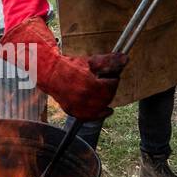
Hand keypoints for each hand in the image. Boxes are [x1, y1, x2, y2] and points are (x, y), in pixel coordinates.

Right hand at [0, 15, 125, 120]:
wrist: (51, 74)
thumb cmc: (70, 66)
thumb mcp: (91, 61)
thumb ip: (109, 61)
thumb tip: (125, 59)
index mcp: (89, 84)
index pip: (111, 85)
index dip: (113, 79)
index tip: (112, 76)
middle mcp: (84, 99)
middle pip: (107, 97)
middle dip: (110, 89)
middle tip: (108, 82)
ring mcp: (79, 107)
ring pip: (101, 108)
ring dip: (106, 100)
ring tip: (105, 92)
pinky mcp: (74, 112)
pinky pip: (91, 116)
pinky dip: (100, 114)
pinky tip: (107, 110)